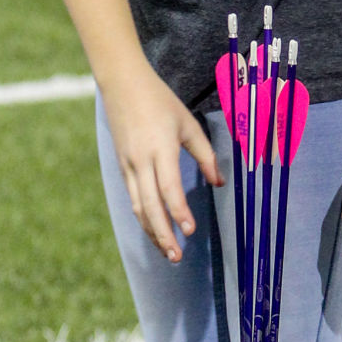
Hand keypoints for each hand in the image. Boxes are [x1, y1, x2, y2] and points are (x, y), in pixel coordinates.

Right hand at [101, 61, 222, 261]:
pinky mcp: (121, 167)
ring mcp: (127, 165)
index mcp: (160, 148)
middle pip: (149, 206)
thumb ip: (206, 154)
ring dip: (152, 232)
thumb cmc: (160, 102)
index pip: (169, 188)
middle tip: (177, 256)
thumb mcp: (188, 124)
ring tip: (168, 252)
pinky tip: (154, 230)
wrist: (122, 84)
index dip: (179, 212)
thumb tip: (220, 183)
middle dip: (163, 234)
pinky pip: (132, 198)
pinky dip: (143, 218)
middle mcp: (140, 161)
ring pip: (137, 207)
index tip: (190, 231)